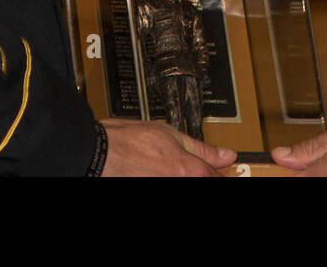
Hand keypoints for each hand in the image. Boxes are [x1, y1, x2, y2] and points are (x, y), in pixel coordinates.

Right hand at [100, 119, 236, 176]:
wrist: (99, 153)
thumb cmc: (128, 141)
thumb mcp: (170, 134)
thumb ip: (202, 149)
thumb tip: (226, 154)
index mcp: (187, 169)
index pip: (215, 178)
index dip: (220, 174)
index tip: (221, 171)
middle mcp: (177, 184)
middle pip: (201, 181)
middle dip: (199, 174)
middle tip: (182, 166)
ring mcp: (162, 189)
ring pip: (185, 185)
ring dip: (181, 175)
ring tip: (163, 167)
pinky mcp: (148, 193)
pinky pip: (164, 187)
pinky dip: (164, 178)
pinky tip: (156, 173)